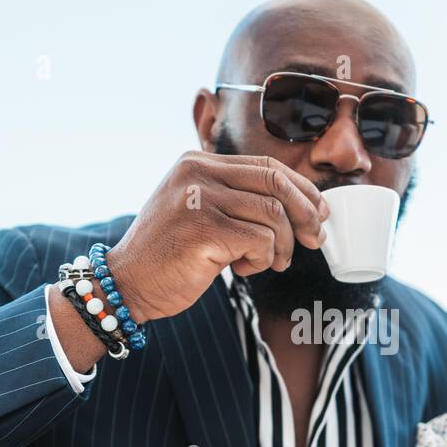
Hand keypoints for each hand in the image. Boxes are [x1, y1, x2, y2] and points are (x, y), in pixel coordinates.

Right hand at [107, 151, 329, 322]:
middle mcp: (198, 173)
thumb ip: (235, 199)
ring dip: (282, 246)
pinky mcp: (204, 229)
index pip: (265, 165)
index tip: (319, 212)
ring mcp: (199, 199)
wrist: (127, 283)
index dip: (301, 188)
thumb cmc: (169, 255)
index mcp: (197, 163)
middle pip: (276, 183)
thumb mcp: (200, 212)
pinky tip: (244, 270)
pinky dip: (263, 260)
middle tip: (314, 240)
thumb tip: (299, 205)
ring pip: (273, 214)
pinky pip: (261, 241)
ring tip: (269, 263)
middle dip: (305, 213)